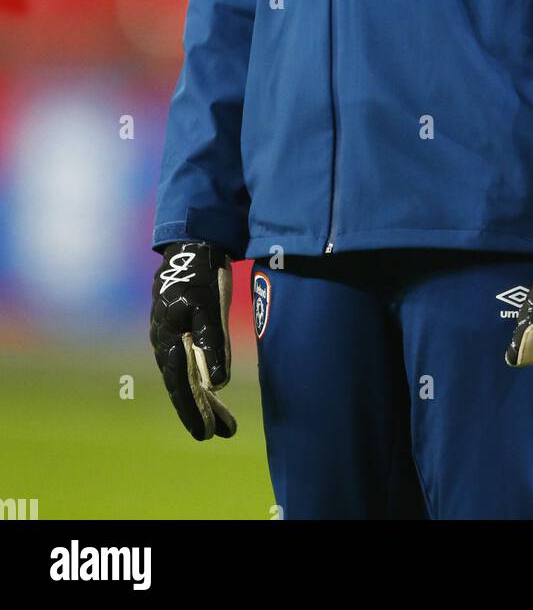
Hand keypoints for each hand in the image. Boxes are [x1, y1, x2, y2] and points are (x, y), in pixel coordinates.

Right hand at [150, 241, 236, 440]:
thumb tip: (216, 384)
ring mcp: (168, 334)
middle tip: (220, 434)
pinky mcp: (177, 326)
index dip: (192, 412)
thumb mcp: (209, 308)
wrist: (192, 243)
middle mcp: (163, 341)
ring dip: (202, 398)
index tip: (205, 435)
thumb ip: (213, 344)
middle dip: (200, 411)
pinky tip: (209, 388)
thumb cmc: (202, 274)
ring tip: (223, 421)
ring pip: (184, 375)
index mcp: (168, 339)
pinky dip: (198, 378)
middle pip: (181, 385)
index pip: (178, 386)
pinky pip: (185, 361)